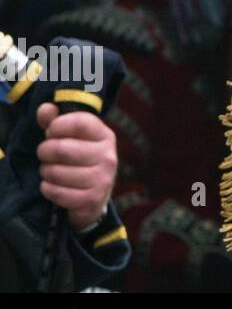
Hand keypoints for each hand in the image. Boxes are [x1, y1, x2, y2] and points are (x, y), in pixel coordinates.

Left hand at [35, 103, 117, 230]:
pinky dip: (48, 189)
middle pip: (63, 148)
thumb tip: (45, 109)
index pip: (80, 122)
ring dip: (46, 172)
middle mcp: (108, 156)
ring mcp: (103, 178)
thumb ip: (55, 121)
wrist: (94, 195)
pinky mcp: (93, 199)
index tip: (51, 132)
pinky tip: (51, 186)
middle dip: (45, 151)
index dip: (58, 126)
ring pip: (57, 172)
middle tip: (45, 155)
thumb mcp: (69, 137)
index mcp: (105, 136)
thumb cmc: (77, 159)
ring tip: (49, 171)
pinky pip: (58, 192)